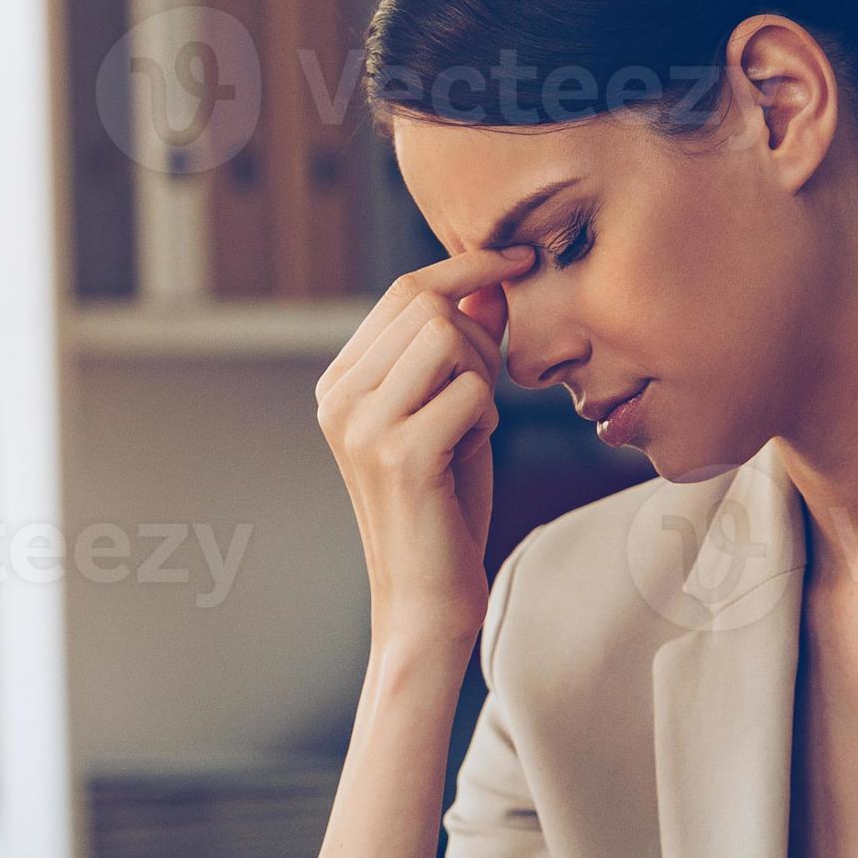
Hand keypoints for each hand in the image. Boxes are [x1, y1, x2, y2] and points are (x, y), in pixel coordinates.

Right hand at [314, 246, 530, 651]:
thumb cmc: (443, 507)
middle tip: (479, 402)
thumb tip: (491, 278)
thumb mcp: (451, 412)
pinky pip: (474, 392)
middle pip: (430, 307)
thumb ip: (462, 347)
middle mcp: (338, 398)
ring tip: (467, 432)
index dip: (467, 267)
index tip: (518, 258)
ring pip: (450, 340)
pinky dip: (487, 421)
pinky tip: (465, 459)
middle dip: (479, 342)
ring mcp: (362, 426)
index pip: (404, 291)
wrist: (425, 599)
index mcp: (339, 384)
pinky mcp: (399, 455)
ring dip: (482, 381)